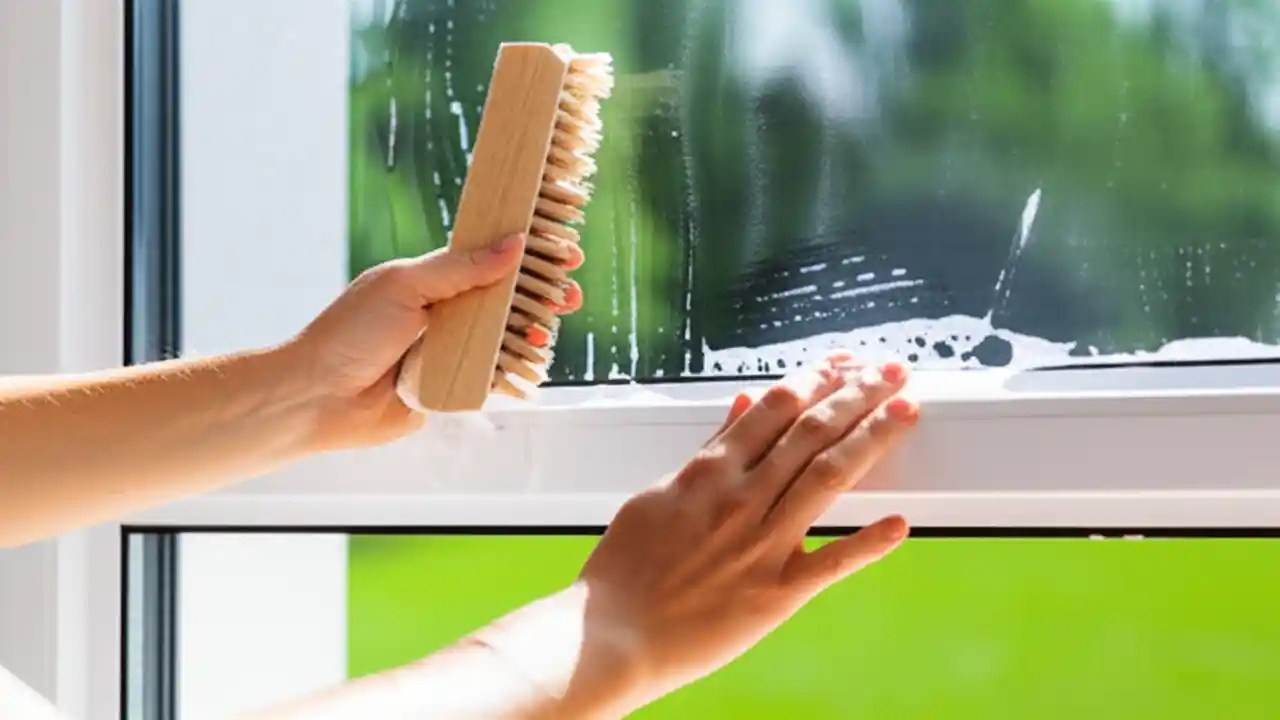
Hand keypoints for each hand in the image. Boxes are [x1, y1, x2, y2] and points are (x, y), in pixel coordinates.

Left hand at [287, 234, 583, 449]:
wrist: (318, 397)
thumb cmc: (349, 334)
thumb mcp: (405, 286)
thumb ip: (459, 268)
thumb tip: (513, 244)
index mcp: (434, 280)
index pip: (490, 258)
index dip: (527, 252)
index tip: (561, 249)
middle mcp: (446, 313)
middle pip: (507, 299)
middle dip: (542, 295)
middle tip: (568, 294)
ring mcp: (451, 351)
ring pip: (505, 339)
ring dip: (532, 333)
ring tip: (545, 333)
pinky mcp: (452, 387)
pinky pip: (492, 378)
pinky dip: (514, 372)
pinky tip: (531, 365)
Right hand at [563, 354, 918, 715]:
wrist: (612, 635)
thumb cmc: (626, 569)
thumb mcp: (657, 494)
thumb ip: (708, 450)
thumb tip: (745, 404)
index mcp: (709, 471)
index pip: (776, 407)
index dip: (817, 378)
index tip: (844, 363)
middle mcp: (742, 498)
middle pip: (812, 430)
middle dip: (857, 394)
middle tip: (892, 371)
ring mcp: (762, 544)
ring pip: (829, 476)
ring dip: (873, 437)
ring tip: (906, 408)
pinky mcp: (776, 593)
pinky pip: (832, 563)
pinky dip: (869, 543)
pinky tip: (900, 523)